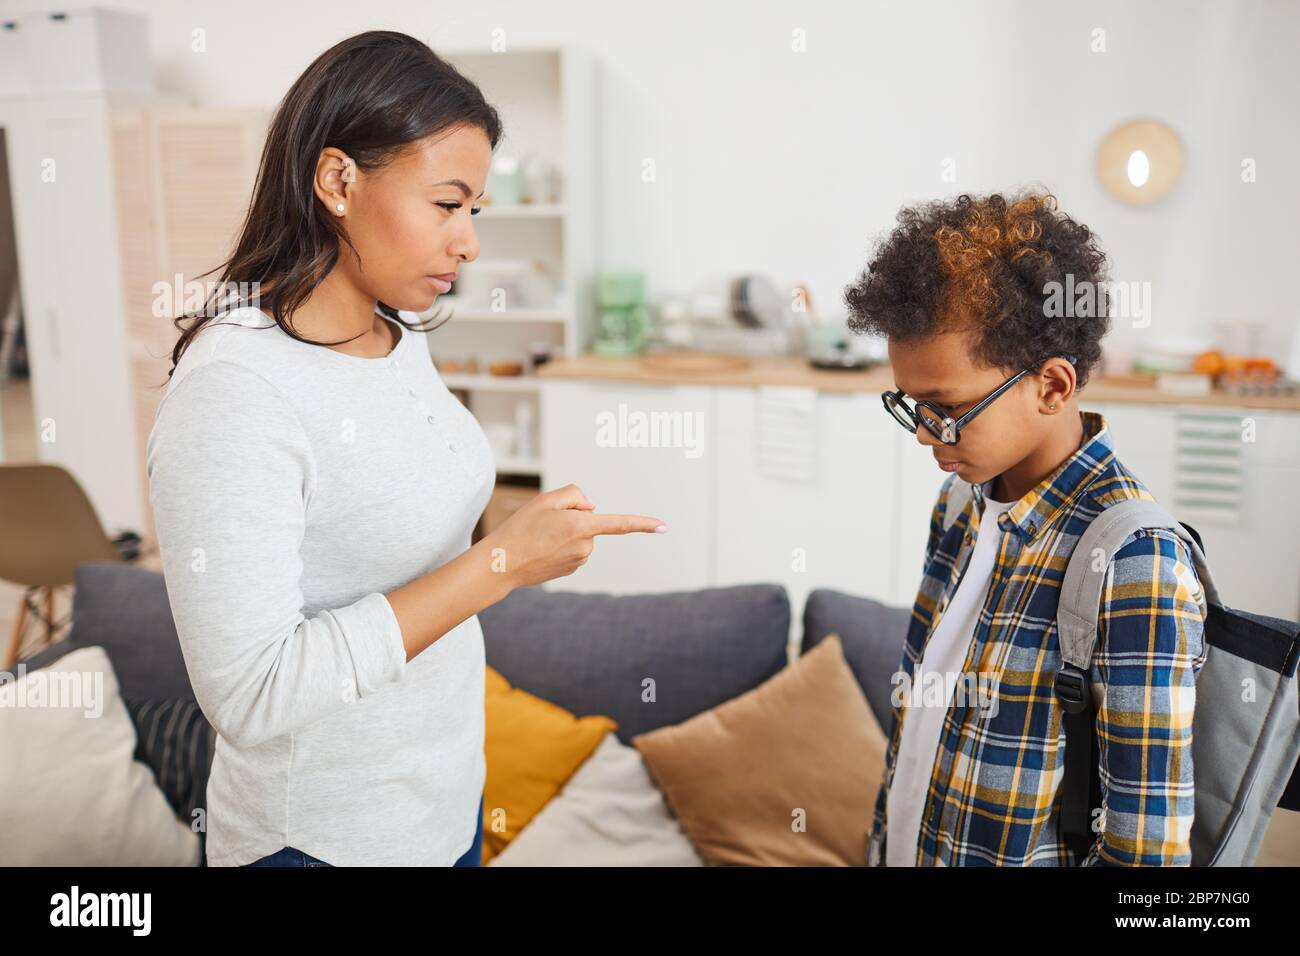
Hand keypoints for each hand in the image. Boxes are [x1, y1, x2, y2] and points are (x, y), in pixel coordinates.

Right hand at [481, 483, 665, 589]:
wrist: (502, 563)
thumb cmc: (521, 528)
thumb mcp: (545, 500)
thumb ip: (575, 495)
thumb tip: (593, 508)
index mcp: (581, 526)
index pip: (619, 523)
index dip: (643, 524)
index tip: (664, 527)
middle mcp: (585, 546)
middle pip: (589, 521)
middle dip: (572, 517)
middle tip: (543, 522)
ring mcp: (579, 560)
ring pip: (581, 536)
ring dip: (565, 532)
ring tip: (539, 536)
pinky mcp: (571, 569)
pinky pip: (573, 548)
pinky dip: (561, 545)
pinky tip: (542, 548)